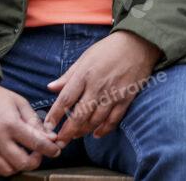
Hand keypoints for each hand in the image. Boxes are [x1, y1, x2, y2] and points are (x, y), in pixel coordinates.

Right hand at [0, 68, 61, 177]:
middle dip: (36, 160)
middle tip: (38, 152)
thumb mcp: (19, 103)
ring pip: (8, 170)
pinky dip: (3, 169)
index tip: (55, 150)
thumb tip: (50, 137)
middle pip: (23, 163)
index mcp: (11, 124)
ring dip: (19, 166)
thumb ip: (35, 121)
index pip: (36, 143)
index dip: (50, 149)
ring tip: (23, 154)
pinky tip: (8, 159)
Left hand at [43, 30, 161, 147]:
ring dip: (84, 131)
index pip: (65, 99)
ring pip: (96, 120)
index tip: (48, 127)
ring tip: (76, 136)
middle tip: (60, 142)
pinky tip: (96, 133)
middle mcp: (98, 86)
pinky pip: (114, 119)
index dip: (55, 115)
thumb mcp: (85, 57)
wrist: (138, 43)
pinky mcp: (126, 98)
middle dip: (68, 131)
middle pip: (79, 115)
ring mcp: (113, 93)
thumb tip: (50, 87)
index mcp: (84, 74)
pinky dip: (104, 129)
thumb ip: (68, 75)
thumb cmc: (109, 49)